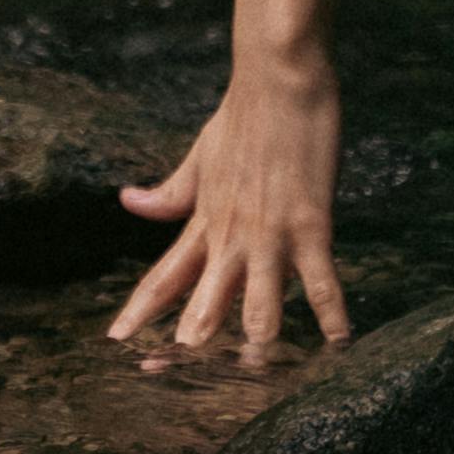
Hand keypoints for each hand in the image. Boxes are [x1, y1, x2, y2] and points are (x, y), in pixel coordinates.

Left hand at [107, 57, 352, 363]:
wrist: (277, 78)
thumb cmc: (242, 115)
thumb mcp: (199, 156)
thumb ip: (170, 191)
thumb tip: (127, 202)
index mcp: (204, 220)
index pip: (164, 274)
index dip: (139, 309)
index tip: (115, 340)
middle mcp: (230, 234)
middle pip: (204, 298)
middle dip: (190, 339)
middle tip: (172, 374)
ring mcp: (270, 232)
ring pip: (260, 299)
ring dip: (257, 336)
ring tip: (253, 369)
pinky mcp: (310, 222)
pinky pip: (320, 278)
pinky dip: (331, 312)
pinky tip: (338, 342)